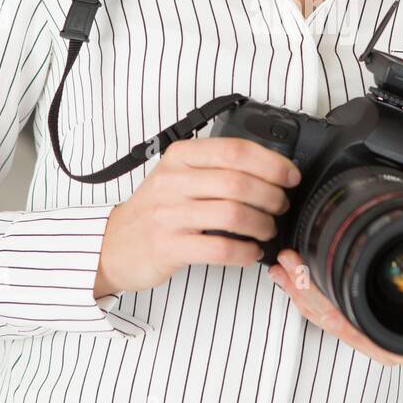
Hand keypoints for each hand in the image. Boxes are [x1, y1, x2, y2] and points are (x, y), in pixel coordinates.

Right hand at [93, 136, 300, 297]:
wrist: (112, 245)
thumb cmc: (154, 210)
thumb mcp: (177, 176)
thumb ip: (214, 167)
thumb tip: (269, 169)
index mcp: (180, 157)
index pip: (235, 151)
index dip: (271, 163)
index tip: (290, 176)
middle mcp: (173, 182)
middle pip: (239, 183)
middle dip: (271, 196)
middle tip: (280, 206)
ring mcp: (169, 215)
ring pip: (232, 214)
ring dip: (261, 224)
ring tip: (267, 230)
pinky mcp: (169, 247)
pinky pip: (219, 248)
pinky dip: (245, 251)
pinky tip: (251, 252)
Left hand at [267, 176, 402, 366]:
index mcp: (401, 337)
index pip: (347, 321)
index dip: (318, 296)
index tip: (300, 268)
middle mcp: (381, 339)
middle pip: (329, 318)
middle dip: (301, 289)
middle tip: (286, 260)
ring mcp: (370, 332)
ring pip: (326, 318)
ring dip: (299, 291)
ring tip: (281, 265)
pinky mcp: (363, 321)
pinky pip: (331, 313)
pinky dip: (311, 295)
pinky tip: (294, 276)